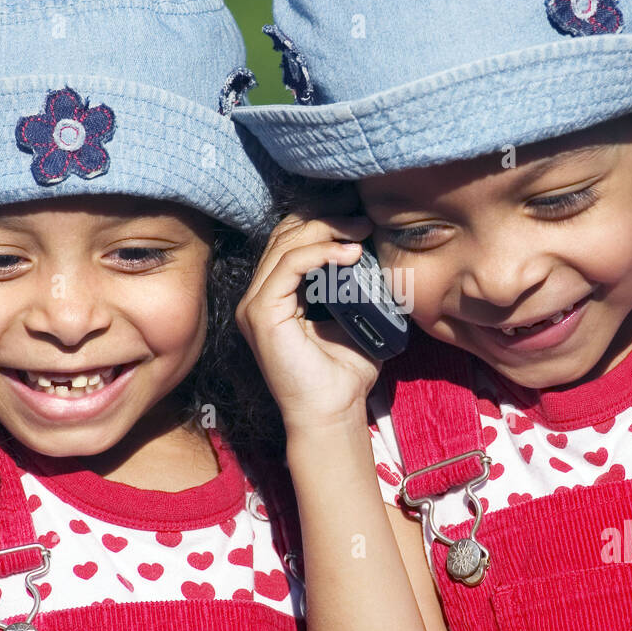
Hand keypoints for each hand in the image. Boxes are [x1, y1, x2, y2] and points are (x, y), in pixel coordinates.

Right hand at [237, 213, 382, 429]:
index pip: (291, 240)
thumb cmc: (345, 373)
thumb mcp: (354, 316)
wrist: (333, 412)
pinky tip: (349, 254)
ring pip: (285, 244)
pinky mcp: (260, 313)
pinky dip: (320, 253)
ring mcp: (256, 304)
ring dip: (327, 231)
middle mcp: (261, 295)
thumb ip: (355, 284)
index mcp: (278, 294)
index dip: (323, 220)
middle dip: (326, 218)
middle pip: (285, 234)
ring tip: (361, 232)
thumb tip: (375, 250)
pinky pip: (287, 266)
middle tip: (363, 219)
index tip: (361, 219)